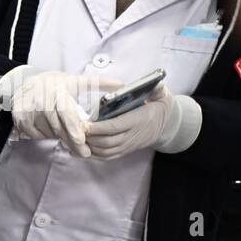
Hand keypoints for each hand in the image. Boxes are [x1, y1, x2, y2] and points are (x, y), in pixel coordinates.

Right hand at [1, 70, 121, 157]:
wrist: (25, 81)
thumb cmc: (55, 84)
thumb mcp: (75, 80)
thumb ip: (97, 83)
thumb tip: (121, 85)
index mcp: (58, 90)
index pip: (66, 113)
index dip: (74, 129)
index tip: (82, 142)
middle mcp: (41, 99)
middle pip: (58, 128)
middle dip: (72, 141)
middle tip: (83, 152)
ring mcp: (28, 109)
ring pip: (48, 132)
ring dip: (59, 137)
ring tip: (66, 135)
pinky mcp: (19, 117)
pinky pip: (35, 134)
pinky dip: (44, 135)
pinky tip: (49, 129)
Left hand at [86, 86, 201, 159]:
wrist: (166, 125)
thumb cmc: (158, 107)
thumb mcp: (161, 95)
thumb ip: (156, 89)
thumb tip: (154, 83)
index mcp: (137, 121)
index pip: (115, 126)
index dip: (98, 127)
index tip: (84, 124)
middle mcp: (131, 136)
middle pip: (107, 141)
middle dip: (90, 137)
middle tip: (75, 130)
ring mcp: (127, 146)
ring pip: (105, 151)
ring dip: (89, 147)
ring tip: (75, 138)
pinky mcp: (124, 151)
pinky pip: (106, 157)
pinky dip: (93, 155)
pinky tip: (80, 149)